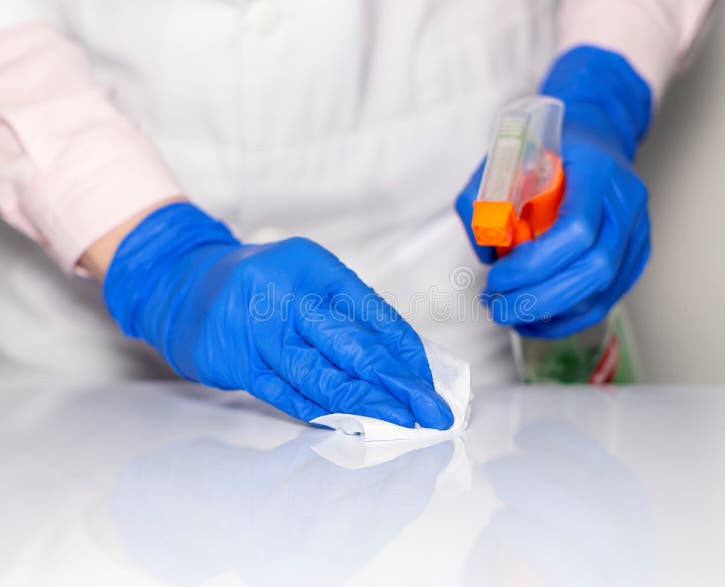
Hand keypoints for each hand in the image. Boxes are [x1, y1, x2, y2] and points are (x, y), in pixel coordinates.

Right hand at [104, 203, 452, 428]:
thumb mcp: (304, 275)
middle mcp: (286, 295)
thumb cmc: (259, 283)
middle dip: (400, 382)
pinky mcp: (237, 362)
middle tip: (433, 409)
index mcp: (312, 266)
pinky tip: (354, 423)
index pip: (373, 312)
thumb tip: (401, 357)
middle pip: (354, 346)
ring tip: (402, 421)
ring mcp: (259, 331)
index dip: (406, 350)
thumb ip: (345, 311)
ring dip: (368, 404)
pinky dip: (323, 411)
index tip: (429, 378)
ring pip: (323, 376)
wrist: (181, 283)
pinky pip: (287, 394)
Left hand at [456, 46, 652, 337]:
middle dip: (540, 298)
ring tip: (509, 313)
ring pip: (603, 291)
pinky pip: (606, 300)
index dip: (534, 263)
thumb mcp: (507, 158)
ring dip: (551, 312)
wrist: (597, 141)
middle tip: (497, 306)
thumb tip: (485, 254)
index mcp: (598, 172)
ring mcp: (637, 233)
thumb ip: (483, 199)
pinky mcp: (636, 257)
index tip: (496, 276)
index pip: (576, 229)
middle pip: (595, 268)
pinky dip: (567, 318)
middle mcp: (626, 204)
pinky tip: (534, 320)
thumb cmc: (550, 149)